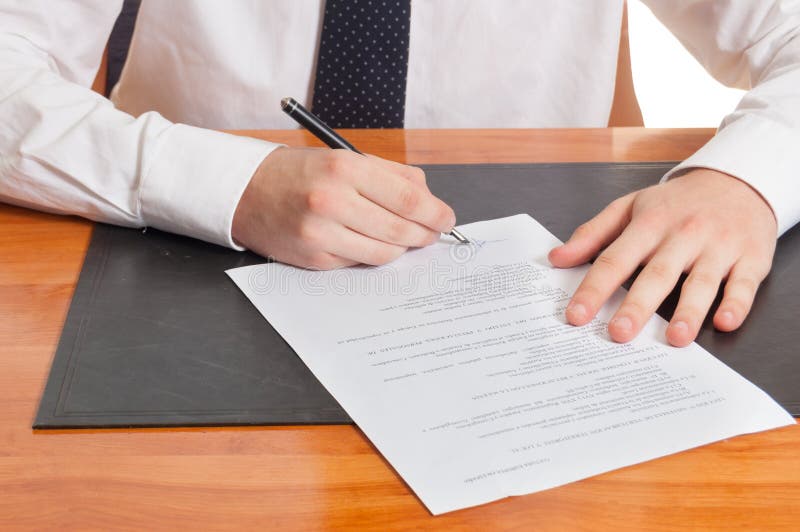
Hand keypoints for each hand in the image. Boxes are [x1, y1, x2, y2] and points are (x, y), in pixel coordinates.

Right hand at [232, 147, 454, 268]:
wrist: (247, 192)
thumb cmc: (301, 173)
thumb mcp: (346, 159)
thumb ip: (392, 175)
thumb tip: (429, 199)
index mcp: (346, 169)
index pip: (409, 199)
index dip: (436, 213)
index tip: (446, 219)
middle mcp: (332, 201)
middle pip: (401, 230)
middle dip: (425, 234)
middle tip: (432, 233)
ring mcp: (322, 234)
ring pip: (384, 252)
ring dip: (401, 247)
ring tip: (402, 237)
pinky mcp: (315, 259)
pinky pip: (360, 262)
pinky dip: (371, 253)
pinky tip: (367, 241)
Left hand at [548, 168, 776, 346]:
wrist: (737, 181)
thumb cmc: (676, 202)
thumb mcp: (630, 207)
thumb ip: (592, 234)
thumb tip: (557, 258)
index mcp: (649, 224)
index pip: (615, 259)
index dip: (594, 288)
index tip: (576, 315)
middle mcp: (683, 235)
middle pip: (657, 274)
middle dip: (637, 305)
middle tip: (618, 334)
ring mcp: (718, 247)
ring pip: (702, 282)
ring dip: (688, 312)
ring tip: (674, 339)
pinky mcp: (750, 258)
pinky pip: (744, 284)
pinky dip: (736, 304)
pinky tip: (724, 323)